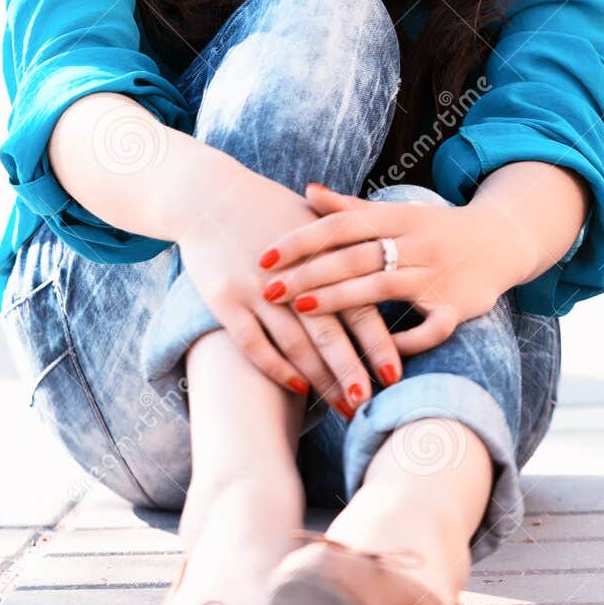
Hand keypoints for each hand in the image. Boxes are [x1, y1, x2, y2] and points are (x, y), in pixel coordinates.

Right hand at [175, 166, 402, 416]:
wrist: (208, 197)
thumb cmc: (268, 209)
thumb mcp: (313, 219)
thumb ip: (349, 247)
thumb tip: (391, 269)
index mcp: (320, 252)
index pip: (356, 303)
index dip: (376, 341)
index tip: (395, 376)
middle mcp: (291, 273)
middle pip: (328, 329)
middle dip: (351, 370)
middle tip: (371, 404)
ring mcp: (255, 288)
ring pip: (294, 343)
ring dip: (320, 379)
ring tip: (343, 407)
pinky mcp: (224, 300)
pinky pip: (253, 343)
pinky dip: (276, 368)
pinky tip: (297, 388)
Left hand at [256, 181, 506, 355]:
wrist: (501, 240)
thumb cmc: (433, 229)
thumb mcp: (396, 213)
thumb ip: (350, 207)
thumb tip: (307, 190)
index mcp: (397, 217)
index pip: (341, 224)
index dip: (301, 239)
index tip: (264, 256)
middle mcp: (417, 242)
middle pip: (356, 256)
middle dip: (309, 273)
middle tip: (269, 289)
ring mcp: (438, 274)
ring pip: (383, 287)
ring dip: (340, 299)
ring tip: (300, 310)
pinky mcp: (459, 306)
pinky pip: (431, 327)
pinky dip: (406, 339)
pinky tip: (375, 353)